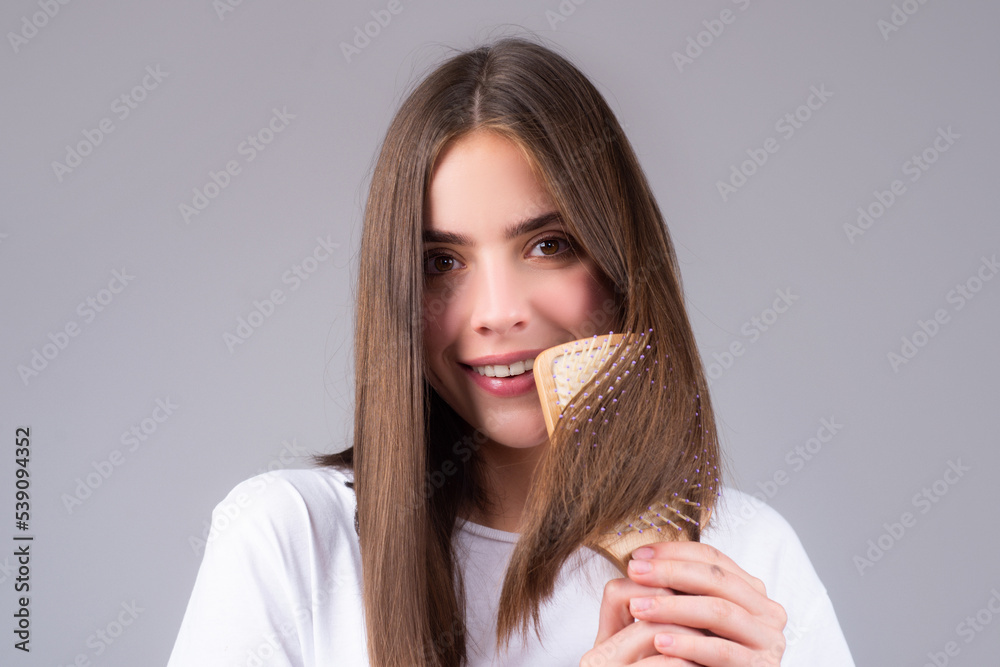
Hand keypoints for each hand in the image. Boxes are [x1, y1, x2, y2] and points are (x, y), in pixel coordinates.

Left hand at [581, 541, 786, 665]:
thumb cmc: (698, 654)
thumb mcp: (692, 617)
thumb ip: (682, 589)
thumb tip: (641, 560)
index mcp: (750, 590)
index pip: (712, 558)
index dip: (673, 552)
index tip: (637, 556)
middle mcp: (766, 611)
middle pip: (716, 579)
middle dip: (670, 572)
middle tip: (634, 572)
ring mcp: (768, 640)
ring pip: (719, 611)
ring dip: (673, 607)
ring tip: (638, 607)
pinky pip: (721, 650)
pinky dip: (688, 644)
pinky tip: (660, 642)